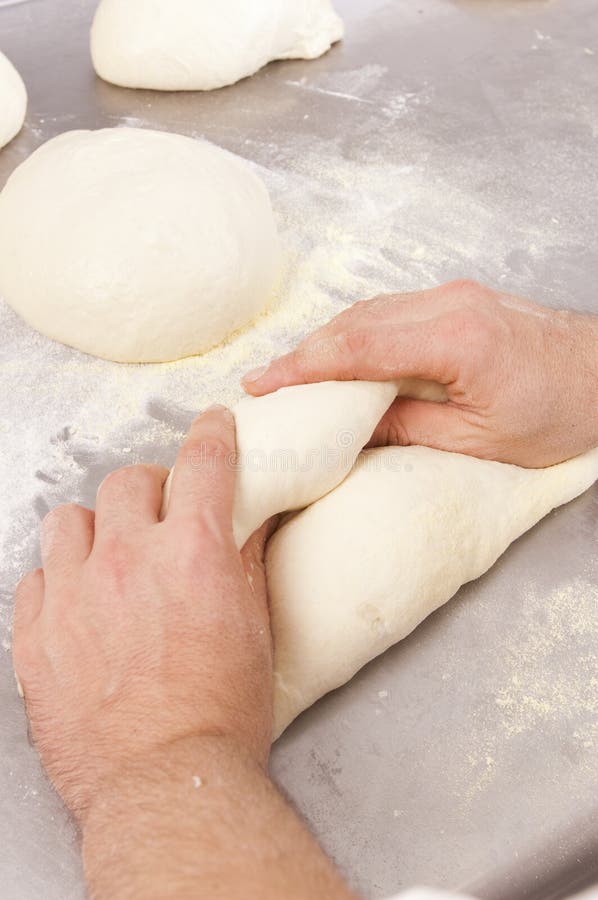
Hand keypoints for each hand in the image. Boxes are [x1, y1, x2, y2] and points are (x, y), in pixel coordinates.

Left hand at [12, 406, 272, 822]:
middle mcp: (129, 559)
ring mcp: (74, 593)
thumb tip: (244, 525)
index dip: (211, 434)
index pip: (203, 462)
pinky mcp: (35, 634)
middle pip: (127, 481)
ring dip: (95, 530)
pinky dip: (60, 580)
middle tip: (159, 513)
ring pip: (70, 520)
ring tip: (109, 558)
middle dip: (149, 488)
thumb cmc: (220, 713)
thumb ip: (243, 563)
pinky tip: (79, 604)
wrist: (166, 783)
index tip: (213, 425)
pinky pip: (36, 577)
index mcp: (193, 552)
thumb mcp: (254, 629)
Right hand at [243, 280, 597, 467]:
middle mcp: (450, 305)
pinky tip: (340, 354)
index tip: (263, 384)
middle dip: (303, 353)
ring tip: (291, 373)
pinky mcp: (458, 299)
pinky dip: (356, 332)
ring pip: (369, 311)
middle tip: (263, 382)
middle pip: (355, 322)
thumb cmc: (561, 413)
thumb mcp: (481, 441)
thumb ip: (409, 427)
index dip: (303, 367)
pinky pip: (391, 310)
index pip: (358, 348)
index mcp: (457, 341)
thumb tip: (353, 426)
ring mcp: (454, 296)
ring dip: (327, 341)